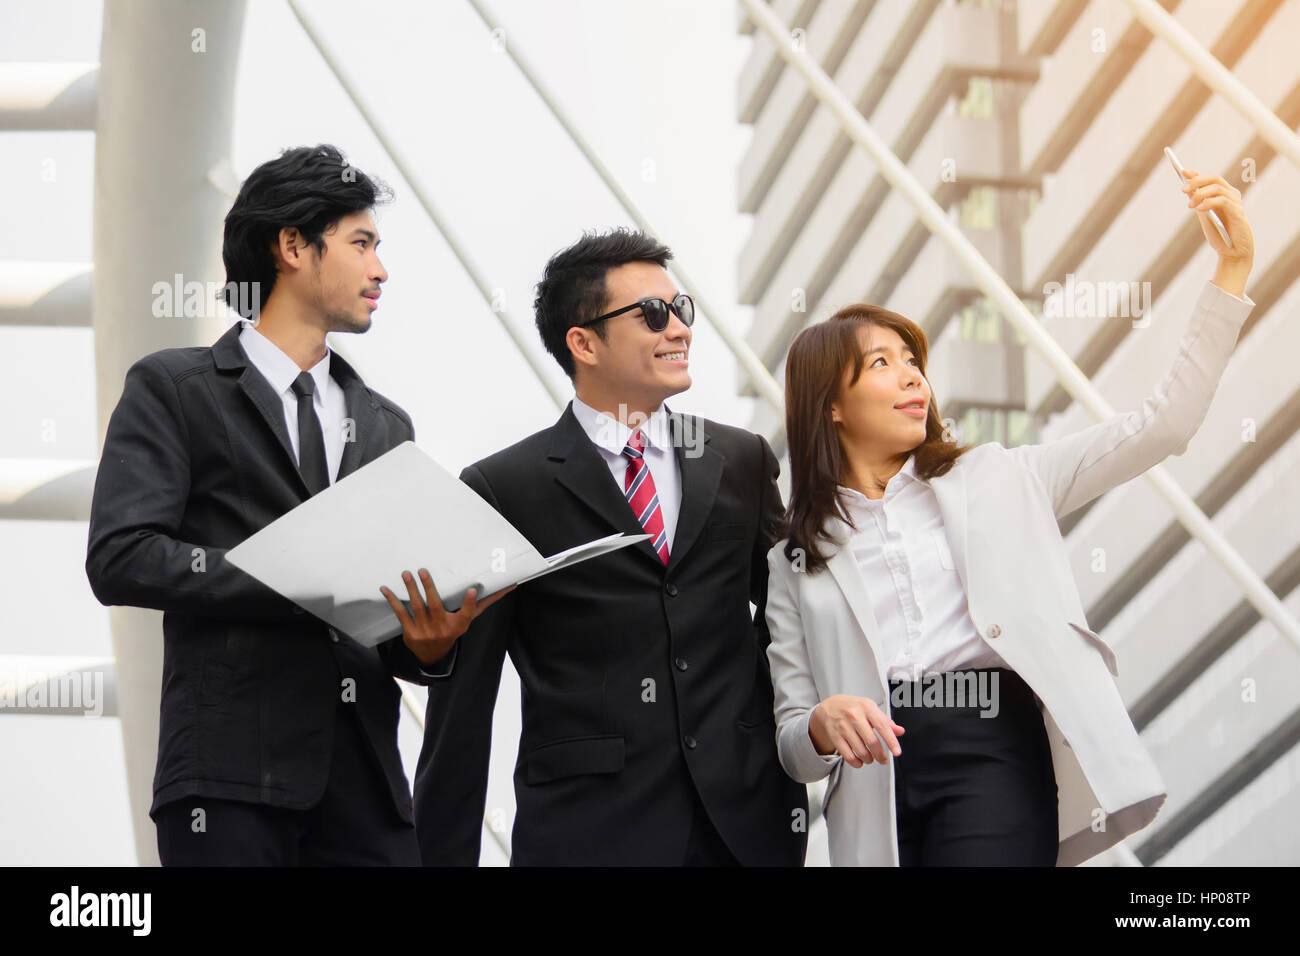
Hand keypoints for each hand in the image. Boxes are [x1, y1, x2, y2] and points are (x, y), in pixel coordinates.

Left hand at [379, 570, 513, 666]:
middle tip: (422, 570)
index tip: (471, 590)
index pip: (466, 613)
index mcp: (458, 624)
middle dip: (429, 587)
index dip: (469, 602)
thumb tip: (510, 586)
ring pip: (417, 607)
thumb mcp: (468, 620)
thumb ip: (485, 602)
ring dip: (411, 590)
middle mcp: (442, 627)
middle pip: (435, 605)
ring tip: (407, 574)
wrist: (433, 655)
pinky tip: (386, 588)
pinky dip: (393, 601)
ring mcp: (424, 630)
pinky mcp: (410, 632)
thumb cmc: (453, 630)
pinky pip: (401, 613)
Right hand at [808, 694, 904, 767]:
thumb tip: (899, 731)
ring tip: (870, 758)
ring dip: (868, 759)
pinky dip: (856, 762)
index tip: (897, 752)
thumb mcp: (870, 708)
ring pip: (860, 750)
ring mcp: (843, 726)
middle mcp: (854, 716)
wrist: (829, 707)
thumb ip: (885, 720)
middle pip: (871, 741)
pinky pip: (848, 755)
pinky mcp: (835, 736)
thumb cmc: (853, 708)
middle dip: (880, 755)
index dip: (891, 741)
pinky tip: (859, 761)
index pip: (882, 726)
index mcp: (866, 707)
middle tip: (883, 759)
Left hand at [1180, 169, 1253, 295]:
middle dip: (1197, 181)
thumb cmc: (1219, 234)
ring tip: (1189, 205)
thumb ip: (1198, 202)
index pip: (1210, 179)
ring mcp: (1236, 202)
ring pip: (1217, 188)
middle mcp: (1231, 195)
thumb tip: (1188, 189)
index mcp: (1223, 194)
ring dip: (1200, 194)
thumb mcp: (1204, 216)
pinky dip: (1209, 202)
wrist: (1232, 252)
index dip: (1197, 174)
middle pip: (1214, 179)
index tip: (1183, 172)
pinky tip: (1199, 208)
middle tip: (1183, 189)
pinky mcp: (1238, 212)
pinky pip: (1223, 201)